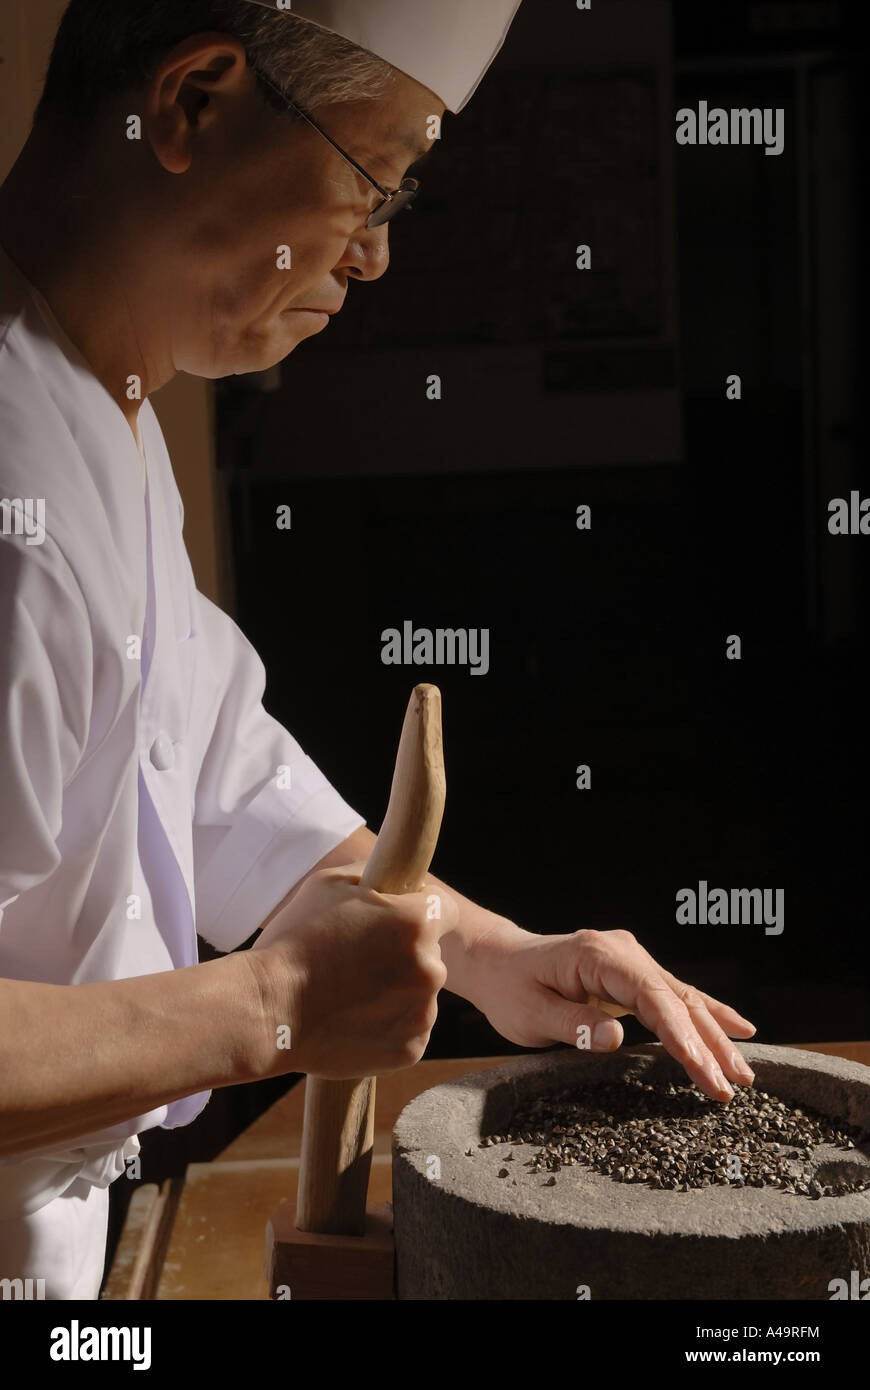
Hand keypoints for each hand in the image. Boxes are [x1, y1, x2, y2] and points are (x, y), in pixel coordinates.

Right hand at [246, 862, 456, 1079]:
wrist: (268, 1011)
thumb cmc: (294, 941)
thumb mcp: (329, 884)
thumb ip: (373, 875)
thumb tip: (394, 879)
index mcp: (417, 923)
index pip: (442, 908)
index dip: (417, 910)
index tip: (395, 921)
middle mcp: (430, 968)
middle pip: (429, 953)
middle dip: (404, 953)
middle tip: (361, 961)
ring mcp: (422, 1013)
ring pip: (420, 993)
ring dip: (398, 990)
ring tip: (351, 994)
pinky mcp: (410, 1049)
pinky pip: (410, 1028)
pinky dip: (389, 1025)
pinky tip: (354, 1019)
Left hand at [463, 920, 756, 1101]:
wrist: (496, 963)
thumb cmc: (509, 988)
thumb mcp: (529, 1014)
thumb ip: (574, 1025)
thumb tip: (618, 1039)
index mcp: (598, 956)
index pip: (653, 998)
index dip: (682, 1037)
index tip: (704, 1072)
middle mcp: (622, 952)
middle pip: (677, 998)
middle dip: (710, 1043)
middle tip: (737, 1084)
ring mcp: (630, 961)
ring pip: (683, 999)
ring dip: (715, 1035)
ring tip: (745, 1073)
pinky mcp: (631, 974)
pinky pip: (674, 997)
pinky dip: (706, 1014)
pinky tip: (740, 1028)